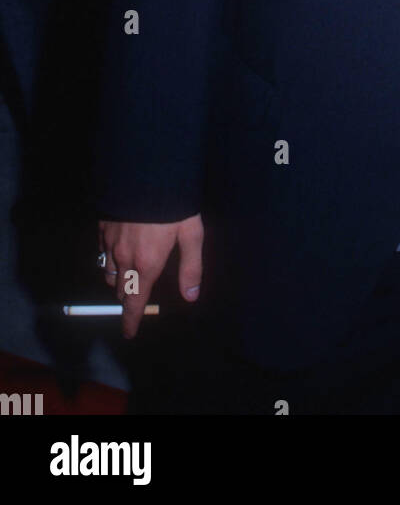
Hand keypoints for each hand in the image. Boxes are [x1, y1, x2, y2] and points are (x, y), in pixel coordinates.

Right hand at [98, 214, 203, 338]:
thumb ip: (191, 267)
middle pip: (121, 290)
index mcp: (147, 263)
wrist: (147, 172)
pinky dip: (109, 258)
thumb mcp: (192, 234)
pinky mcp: (103, 227)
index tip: (130, 332)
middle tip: (137, 298)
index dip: (132, 320)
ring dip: (118, 280)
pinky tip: (118, 251)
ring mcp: (110, 242)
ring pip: (109, 273)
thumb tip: (191, 296)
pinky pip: (102, 252)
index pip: (135, 302)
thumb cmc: (174, 203)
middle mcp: (124, 257)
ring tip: (128, 277)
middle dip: (128, 298)